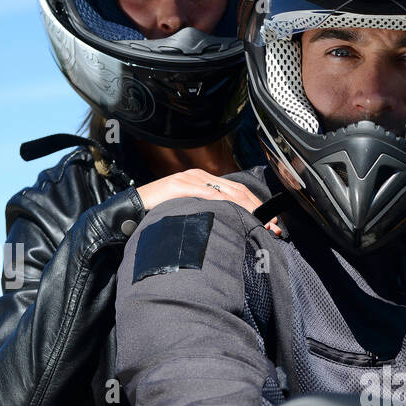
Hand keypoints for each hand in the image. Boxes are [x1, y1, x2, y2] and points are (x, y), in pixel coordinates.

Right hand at [136, 167, 282, 234]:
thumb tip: (230, 228)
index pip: (237, 192)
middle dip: (258, 209)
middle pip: (237, 191)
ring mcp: (190, 179)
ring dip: (248, 209)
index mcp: (204, 182)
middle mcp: (200, 177)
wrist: (131, 207)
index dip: (257, 206)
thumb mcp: (189, 211)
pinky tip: (237, 214)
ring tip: (262, 223)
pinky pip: (207, 195)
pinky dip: (224, 205)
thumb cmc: (160, 213)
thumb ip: (207, 213)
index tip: (272, 222)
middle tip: (274, 226)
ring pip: (226, 192)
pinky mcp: (179, 186)